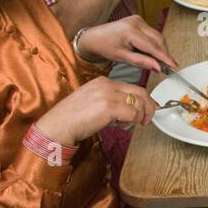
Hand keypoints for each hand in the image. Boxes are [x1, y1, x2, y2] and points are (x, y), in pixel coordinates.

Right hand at [36, 76, 157, 145]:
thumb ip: (110, 101)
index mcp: (102, 81)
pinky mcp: (109, 106)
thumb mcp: (93, 102)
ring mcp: (108, 94)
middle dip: (149, 107)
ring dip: (140, 116)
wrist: (59, 125)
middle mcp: (107, 84)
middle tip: (147, 119)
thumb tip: (128, 111)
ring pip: (139, 103)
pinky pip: (133, 113)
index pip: (131, 87)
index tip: (148, 109)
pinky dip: (133, 121)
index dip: (143, 99)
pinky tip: (124, 126)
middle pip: (139, 92)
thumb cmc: (72, 118)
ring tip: (133, 124)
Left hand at [76, 16, 175, 74]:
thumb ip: (141, 62)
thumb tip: (158, 68)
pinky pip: (152, 33)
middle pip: (158, 39)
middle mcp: (136, 22)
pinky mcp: (139, 20)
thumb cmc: (105, 47)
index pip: (153, 46)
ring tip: (159, 62)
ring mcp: (138, 20)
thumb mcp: (122, 58)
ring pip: (157, 36)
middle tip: (167, 67)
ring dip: (160, 49)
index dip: (165, 57)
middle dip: (164, 53)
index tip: (173, 66)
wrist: (94, 37)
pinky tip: (152, 53)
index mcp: (130, 31)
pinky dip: (154, 44)